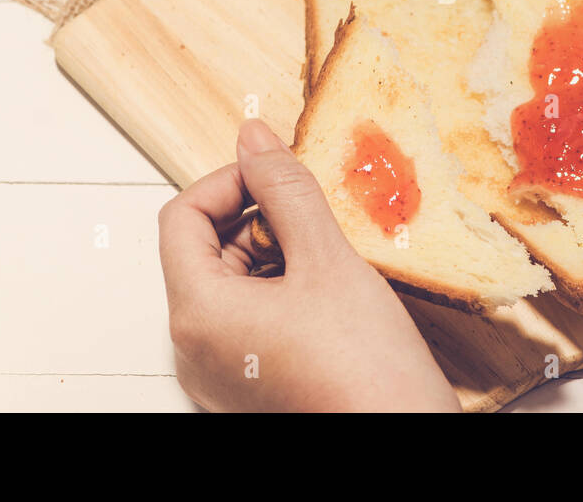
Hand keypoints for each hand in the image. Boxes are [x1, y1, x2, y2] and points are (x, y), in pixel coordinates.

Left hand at [157, 118, 460, 411]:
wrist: (401, 444)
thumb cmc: (366, 372)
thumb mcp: (327, 258)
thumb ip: (285, 188)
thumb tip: (253, 139)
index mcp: (197, 313)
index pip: (181, 217)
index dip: (229, 182)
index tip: (276, 176)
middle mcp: (195, 350)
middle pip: (203, 250)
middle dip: (256, 219)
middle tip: (312, 220)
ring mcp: (219, 374)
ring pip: (229, 284)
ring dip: (273, 254)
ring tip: (327, 263)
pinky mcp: (247, 387)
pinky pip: (246, 320)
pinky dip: (280, 292)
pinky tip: (327, 298)